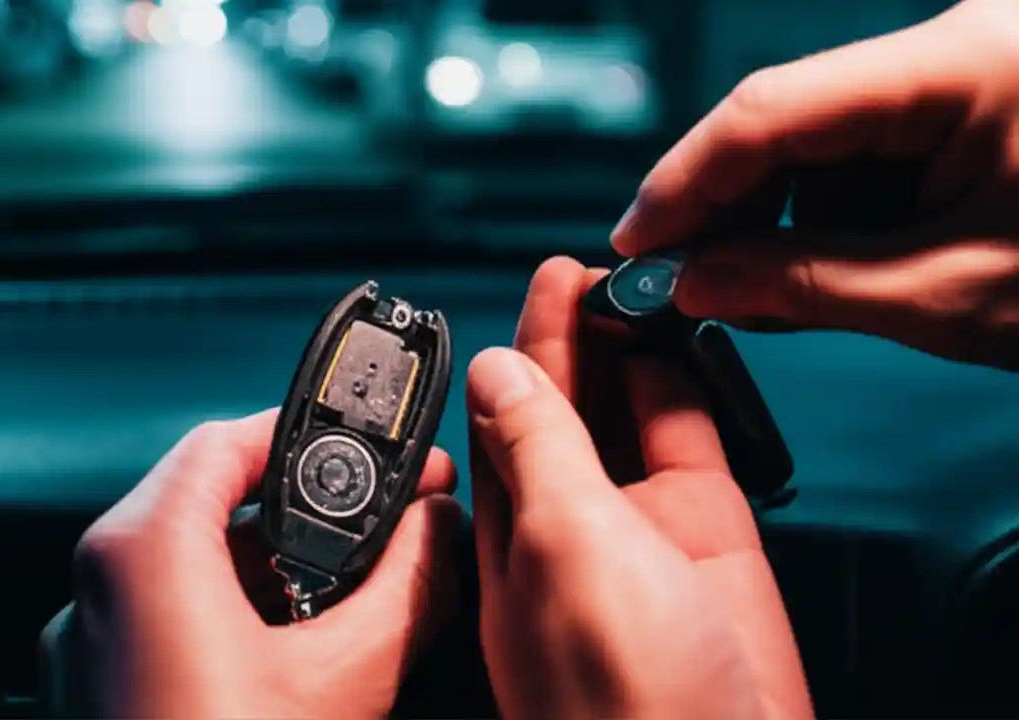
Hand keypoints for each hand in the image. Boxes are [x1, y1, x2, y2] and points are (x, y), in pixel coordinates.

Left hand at [39, 409, 460, 717]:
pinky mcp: (104, 693)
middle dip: (309, 514)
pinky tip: (297, 663)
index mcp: (142, 556)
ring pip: (194, 568)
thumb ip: (409, 586)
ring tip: (350, 605)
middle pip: (212, 504)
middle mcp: (100, 591)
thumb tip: (443, 532)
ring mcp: (94, 648)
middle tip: (380, 530)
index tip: (373, 454)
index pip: (226, 442)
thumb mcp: (346, 680)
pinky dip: (240, 621)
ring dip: (277, 573)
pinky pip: (174, 621)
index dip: (310, 436)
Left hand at [468, 258, 812, 718]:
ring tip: (638, 289)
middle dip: (574, 337)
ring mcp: (640, 529)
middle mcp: (569, 526)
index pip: (507, 414)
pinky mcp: (707, 538)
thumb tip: (497, 371)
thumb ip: (537, 453)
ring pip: (628, 419)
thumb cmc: (623, 699)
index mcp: (510, 534)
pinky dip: (686, 393)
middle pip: (565, 407)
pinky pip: (690, 446)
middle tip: (597, 269)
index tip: (546, 279)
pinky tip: (680, 347)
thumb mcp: (564, 546)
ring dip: (628, 355)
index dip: (523, 344)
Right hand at [612, 0, 1018, 369]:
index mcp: (961, 63)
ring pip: (821, 145)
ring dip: (787, 226)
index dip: (686, 181)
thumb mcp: (948, 294)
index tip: (637, 245)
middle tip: (686, 284)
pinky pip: (866, 155)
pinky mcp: (966, 104)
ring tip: (777, 297)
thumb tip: (695, 281)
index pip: (773, 108)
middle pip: (790, 120)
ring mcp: (962, 70)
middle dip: (732, 211)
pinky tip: (831, 272)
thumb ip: (803, 286)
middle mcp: (955, 45)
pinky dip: (837, 220)